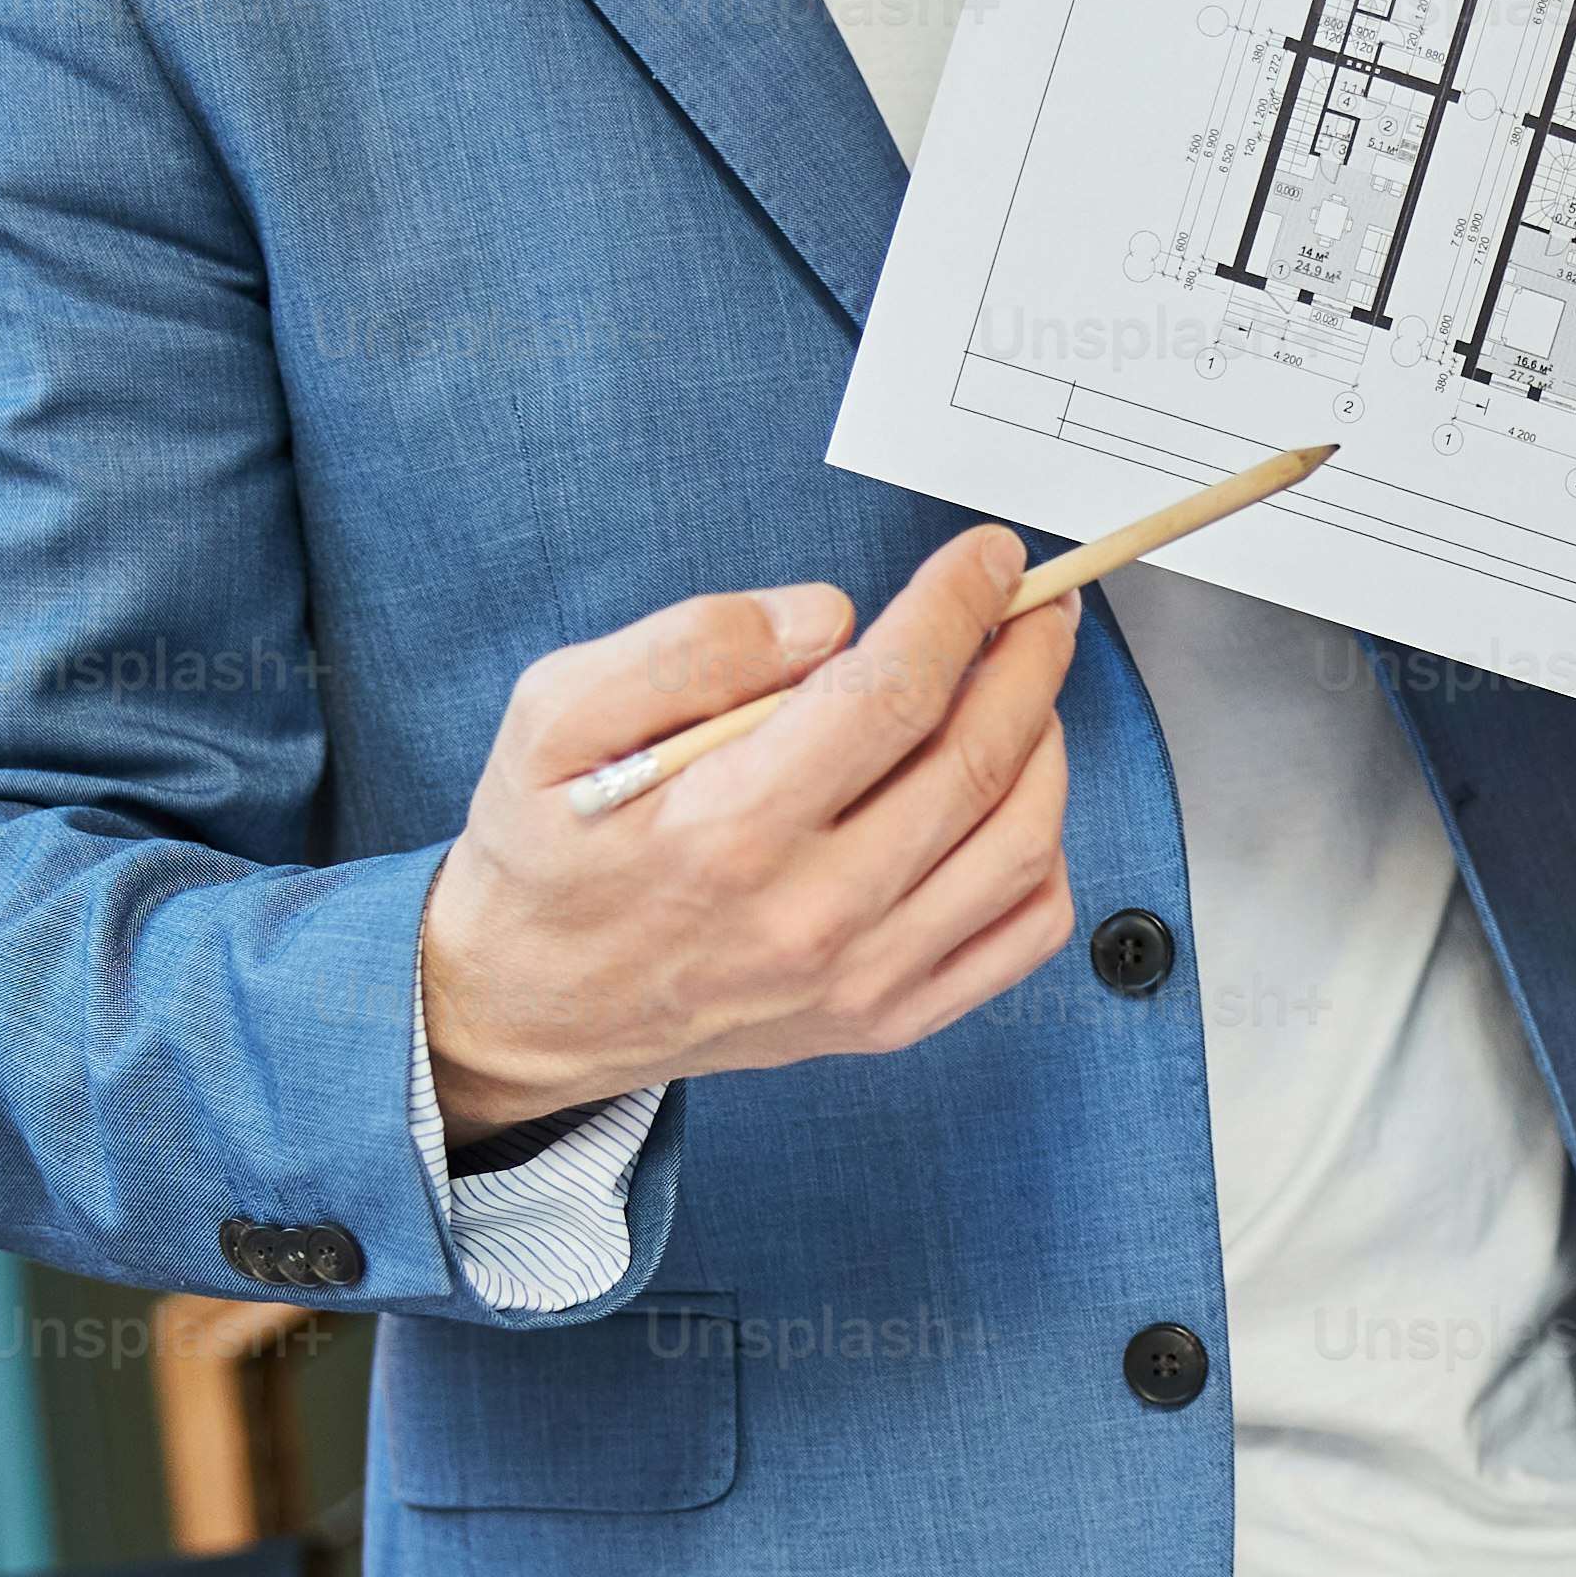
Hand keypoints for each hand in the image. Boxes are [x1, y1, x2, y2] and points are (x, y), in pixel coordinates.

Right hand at [417, 526, 1076, 1131]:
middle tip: (1038, 605)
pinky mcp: (886, 1017)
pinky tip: (1014, 798)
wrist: (530, 1006)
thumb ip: (688, 648)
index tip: (988, 559)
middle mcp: (811, 915)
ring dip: (1046, 746)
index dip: (958, 607)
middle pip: (976, 761)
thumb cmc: (547, 852)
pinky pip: (1018, 934)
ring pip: (1019, 845)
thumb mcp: (555, 715)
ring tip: (1026, 689)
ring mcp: (859, 979)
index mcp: (729, 830)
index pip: (892, 693)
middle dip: (1029, 661)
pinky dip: (1046, 852)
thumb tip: (827, 619)